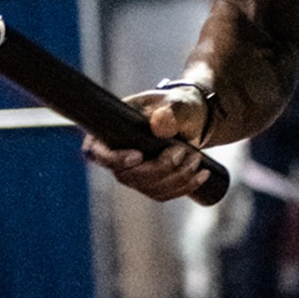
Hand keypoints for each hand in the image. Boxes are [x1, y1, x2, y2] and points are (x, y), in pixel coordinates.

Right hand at [80, 84, 210, 201]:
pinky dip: (184, 186)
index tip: (138, 156)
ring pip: (148, 187)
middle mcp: (118, 154)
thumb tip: (159, 124)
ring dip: (176, 177)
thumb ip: (172, 111)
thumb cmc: (181, 106)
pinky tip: (202, 175)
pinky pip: (162, 194)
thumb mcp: (180, 103)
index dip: (113, 158)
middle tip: (184, 151)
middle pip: (127, 176)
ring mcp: (133, 172)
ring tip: (196, 157)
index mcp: (114, 128)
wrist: (193, 118)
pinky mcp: (150, 184)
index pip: (96, 151)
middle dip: (160, 167)